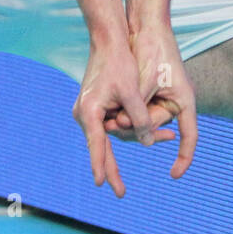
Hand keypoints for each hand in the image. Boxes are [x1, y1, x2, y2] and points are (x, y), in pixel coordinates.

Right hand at [73, 40, 172, 197]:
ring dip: (129, 143)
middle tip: (120, 193)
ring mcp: (88, 111)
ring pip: (109, 136)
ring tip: (148, 156)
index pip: (97, 144)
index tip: (102, 184)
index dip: (101, 165)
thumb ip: (139, 119)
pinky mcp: (95, 107)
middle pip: (102, 146)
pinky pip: (110, 126)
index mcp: (90, 111)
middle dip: (112, 169)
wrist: (107, 40)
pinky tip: (146, 134)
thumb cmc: (119, 63)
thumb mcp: (133, 92)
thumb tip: (147, 142)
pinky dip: (127, 130)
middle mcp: (84, 114)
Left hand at [112, 23, 197, 182]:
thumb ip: (138, 110)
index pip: (190, 136)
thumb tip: (127, 131)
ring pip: (144, 120)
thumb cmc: (150, 49)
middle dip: (136, 129)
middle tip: (114, 123)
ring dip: (127, 120)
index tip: (173, 175)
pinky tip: (111, 112)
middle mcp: (175, 102)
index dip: (184, 158)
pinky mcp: (149, 92)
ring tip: (110, 116)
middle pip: (156, 128)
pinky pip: (138, 110)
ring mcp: (162, 97)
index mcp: (184, 100)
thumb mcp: (143, 84)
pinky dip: (126, 111)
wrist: (145, 23)